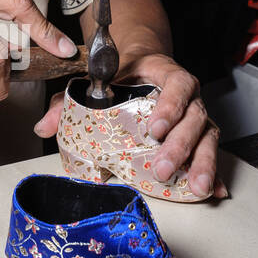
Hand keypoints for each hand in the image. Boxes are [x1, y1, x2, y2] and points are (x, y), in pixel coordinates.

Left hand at [34, 51, 226, 198]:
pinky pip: (210, 152)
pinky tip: (214, 191)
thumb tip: (43, 126)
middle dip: (181, 145)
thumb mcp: (96, 82)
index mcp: (165, 74)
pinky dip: (213, 172)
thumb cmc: (121, 75)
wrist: (140, 66)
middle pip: (195, 117)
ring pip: (207, 136)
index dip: (171, 106)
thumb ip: (68, 102)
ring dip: (202, 163)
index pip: (177, 84)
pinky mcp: (198, 135)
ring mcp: (196, 116)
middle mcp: (188, 96)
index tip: (156, 129)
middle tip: (162, 169)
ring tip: (196, 187)